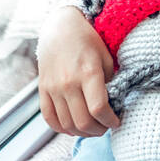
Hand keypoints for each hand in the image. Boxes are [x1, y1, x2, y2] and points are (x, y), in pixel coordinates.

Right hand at [37, 6, 121, 136]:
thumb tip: (113, 106)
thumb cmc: (89, 41)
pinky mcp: (43, 90)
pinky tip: (73, 128)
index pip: (99, 109)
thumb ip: (109, 82)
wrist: (60, 28)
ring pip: (67, 124)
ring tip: (92, 128)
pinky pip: (49, 117)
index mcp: (88, 73)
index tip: (117, 122)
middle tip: (106, 127)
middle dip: (98, 130)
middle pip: (83, 121)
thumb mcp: (106, 58)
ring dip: (82, 132)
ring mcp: (53, 88)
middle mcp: (68, 83)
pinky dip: (61, 128)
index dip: (110, 121)